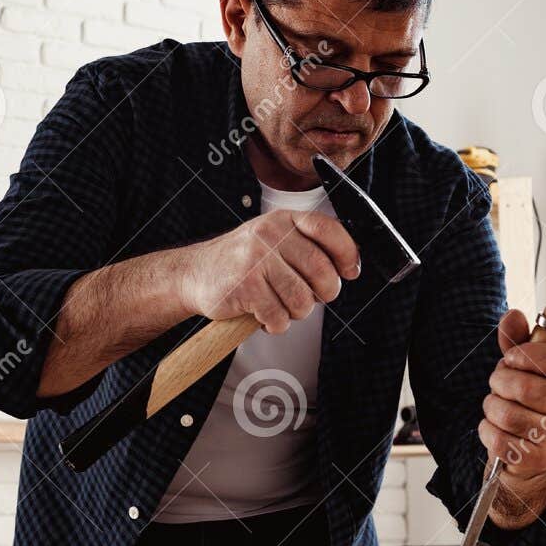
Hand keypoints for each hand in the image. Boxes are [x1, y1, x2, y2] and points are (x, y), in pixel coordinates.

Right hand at [180, 209, 359, 333]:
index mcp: (284, 221)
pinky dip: (276, 324)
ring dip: (297, 312)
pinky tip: (264, 315)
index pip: (328, 230)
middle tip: (313, 299)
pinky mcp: (245, 286)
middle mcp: (270, 235)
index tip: (350, 271)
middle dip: (325, 293)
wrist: (195, 273)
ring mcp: (256, 259)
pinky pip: (279, 316)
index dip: (347, 253)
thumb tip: (348, 266)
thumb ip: (307, 247)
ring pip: (301, 299)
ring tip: (282, 307)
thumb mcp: (274, 241)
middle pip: (320, 270)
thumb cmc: (241, 262)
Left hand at [479, 308, 545, 523]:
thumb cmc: (526, 402)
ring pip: (508, 415)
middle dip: (499, 382)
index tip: (510, 359)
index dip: (526, 354)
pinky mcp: (539, 459)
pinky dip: (487, 432)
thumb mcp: (522, 368)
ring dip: (490, 408)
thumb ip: (517, 341)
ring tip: (494, 407)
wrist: (530, 451)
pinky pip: (501, 441)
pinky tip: (492, 428)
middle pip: (526, 387)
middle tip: (496, 385)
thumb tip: (513, 315)